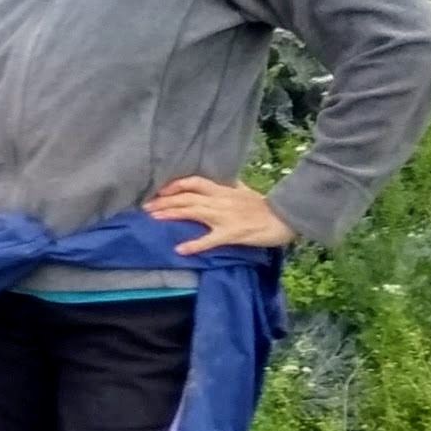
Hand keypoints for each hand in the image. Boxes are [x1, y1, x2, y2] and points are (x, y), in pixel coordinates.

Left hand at [148, 175, 290, 253]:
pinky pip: (210, 240)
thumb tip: (227, 180)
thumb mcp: (247, 192)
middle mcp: (220, 201)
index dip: (175, 185)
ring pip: (193, 213)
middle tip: (145, 207)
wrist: (285, 217)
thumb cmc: (265, 207)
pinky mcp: (231, 234)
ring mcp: (225, 217)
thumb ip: (234, 186)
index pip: (194, 182)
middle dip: (165, 202)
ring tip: (153, 219)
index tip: (159, 191)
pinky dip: (194, 245)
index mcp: (223, 191)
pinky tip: (180, 250)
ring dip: (171, 215)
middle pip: (187, 198)